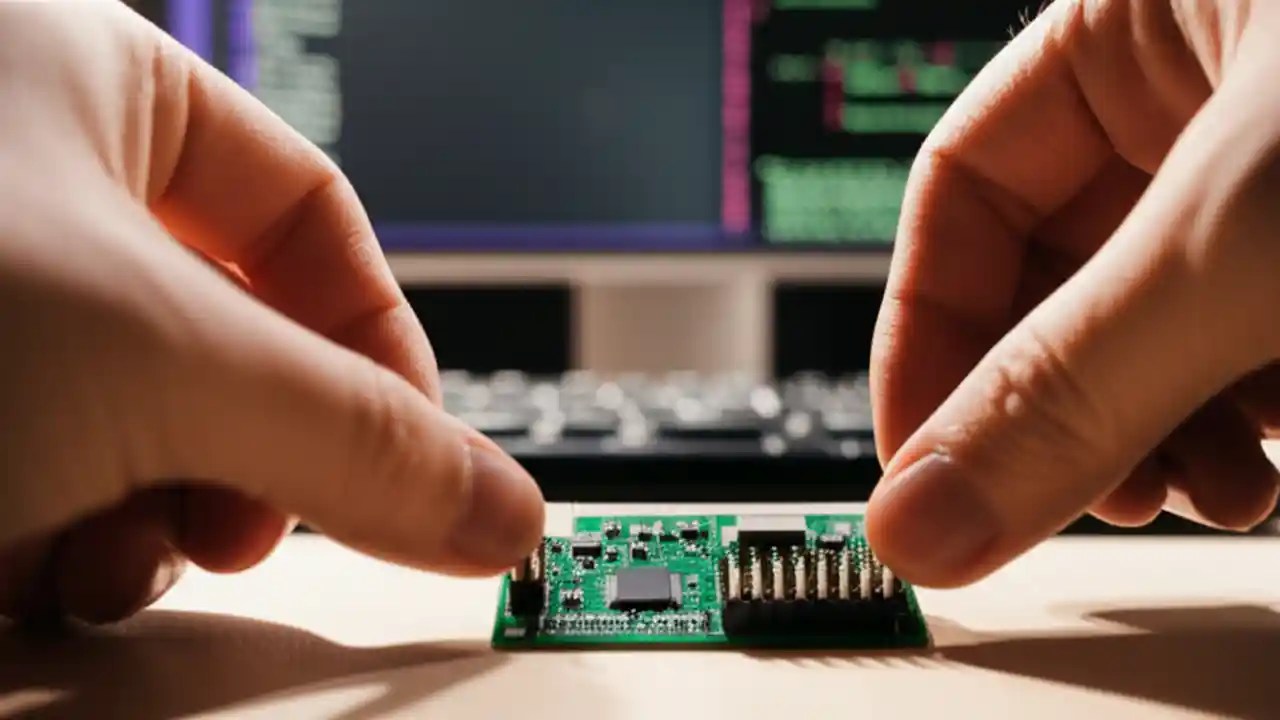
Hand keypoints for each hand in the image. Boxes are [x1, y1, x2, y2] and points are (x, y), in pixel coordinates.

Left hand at [0, 1, 542, 622]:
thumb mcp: (160, 363)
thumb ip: (357, 439)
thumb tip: (495, 503)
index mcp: (85, 79)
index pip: (311, 210)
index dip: (380, 344)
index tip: (411, 458)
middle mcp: (26, 178)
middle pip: (234, 334)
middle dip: (252, 455)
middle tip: (255, 517)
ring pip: (142, 420)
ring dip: (156, 518)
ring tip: (111, 554)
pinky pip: (49, 469)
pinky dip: (62, 542)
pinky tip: (29, 568)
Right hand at [866, 0, 1279, 587]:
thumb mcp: (1248, 242)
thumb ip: (1078, 382)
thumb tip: (925, 511)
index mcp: (1130, 24)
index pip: (959, 193)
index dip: (925, 339)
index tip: (925, 466)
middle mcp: (1194, 95)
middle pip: (1051, 281)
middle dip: (1060, 409)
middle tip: (1069, 496)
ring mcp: (1266, 176)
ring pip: (1151, 331)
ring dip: (1160, 435)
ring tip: (1206, 492)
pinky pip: (1239, 346)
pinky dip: (1239, 422)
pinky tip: (1267, 463)